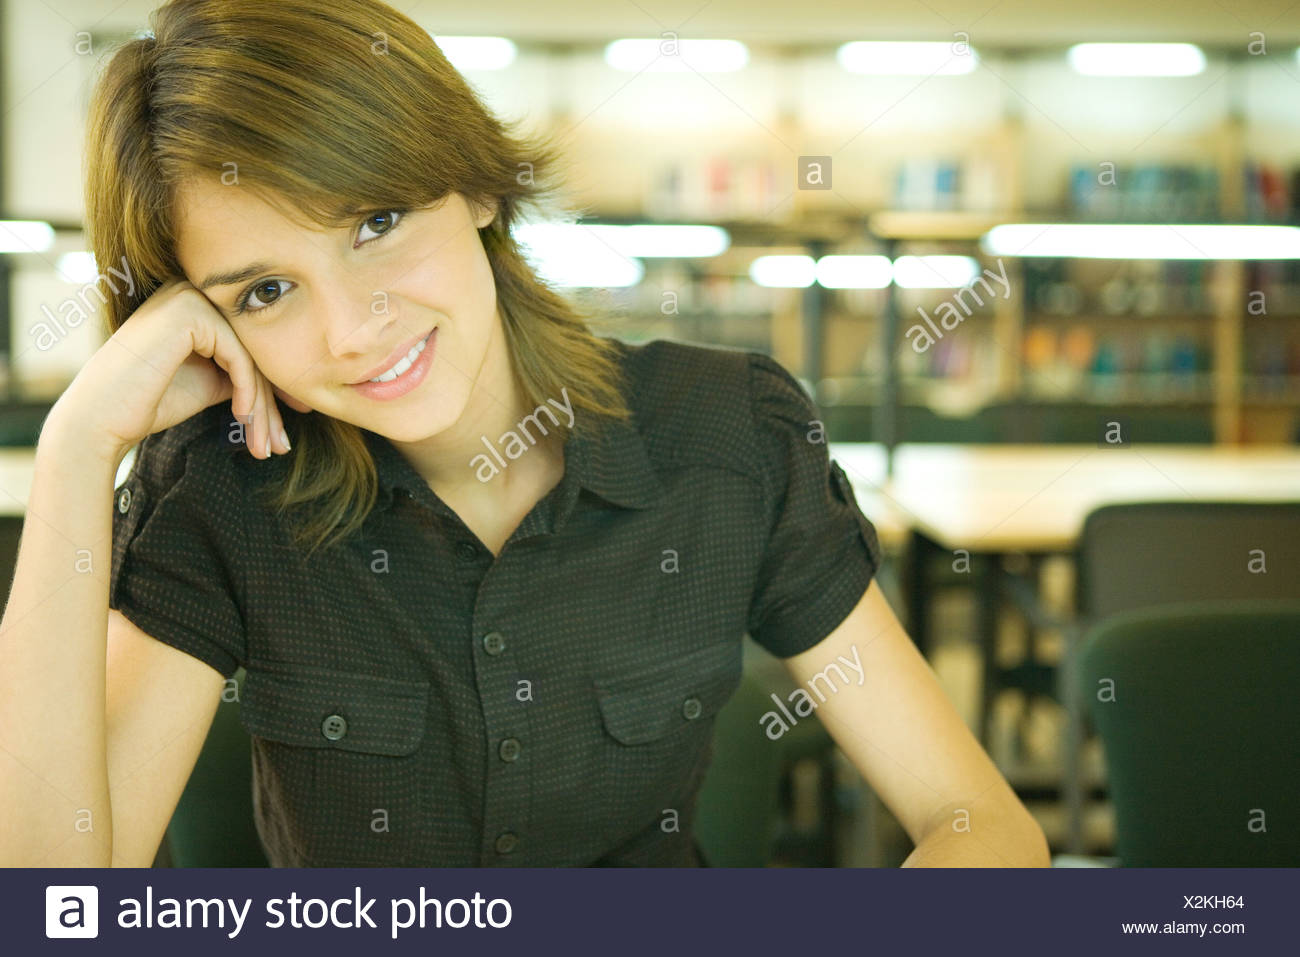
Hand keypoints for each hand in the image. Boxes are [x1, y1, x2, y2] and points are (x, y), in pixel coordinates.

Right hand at [48, 277, 296, 464]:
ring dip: (263, 407)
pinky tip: (242, 416)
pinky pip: (239, 355)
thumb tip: (284, 379)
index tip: (285, 425)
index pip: (247, 345)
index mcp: (193, 303)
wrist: (101, 419)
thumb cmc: (149, 402)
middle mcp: (190, 291)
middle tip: (281, 444)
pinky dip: (247, 390)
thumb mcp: (209, 381)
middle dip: (272, 402)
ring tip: (267, 444)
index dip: (272, 386)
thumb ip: (240, 370)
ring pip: (250, 355)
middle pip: (252, 349)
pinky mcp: (188, 312)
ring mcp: (187, 297)